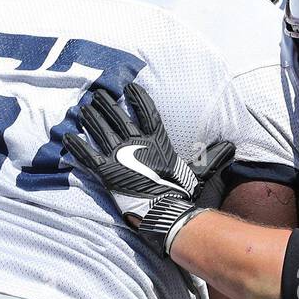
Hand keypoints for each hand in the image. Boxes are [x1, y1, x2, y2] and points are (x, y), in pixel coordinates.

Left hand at [64, 82, 235, 253]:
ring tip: (82, 109)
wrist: (164, 211)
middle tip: (96, 95)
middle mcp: (135, 142)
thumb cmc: (181, 193)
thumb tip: (232, 146)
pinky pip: (85, 154)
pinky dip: (75, 145)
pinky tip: (66, 136)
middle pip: (116, 116)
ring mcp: (118, 155)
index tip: (128, 86)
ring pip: (98, 129)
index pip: (146, 111)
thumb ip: (212, 156)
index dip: (136, 97)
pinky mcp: (104, 171)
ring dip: (89, 117)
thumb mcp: (199, 171)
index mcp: (156, 140)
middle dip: (105, 104)